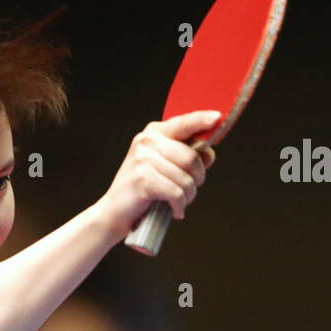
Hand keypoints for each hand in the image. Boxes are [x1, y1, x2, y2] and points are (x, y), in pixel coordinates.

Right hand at [96, 110, 219, 240]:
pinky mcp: (142, 179)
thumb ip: (187, 158)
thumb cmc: (142, 191)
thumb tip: (209, 153)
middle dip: (197, 178)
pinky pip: (176, 192)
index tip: (217, 117)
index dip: (201, 120)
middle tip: (187, 191)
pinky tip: (174, 210)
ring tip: (177, 202)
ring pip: (186, 178)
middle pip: (192, 157)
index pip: (184, 123)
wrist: (113, 213)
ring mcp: (143, 159)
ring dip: (188, 196)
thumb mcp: (166, 169)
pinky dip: (179, 206)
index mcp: (153, 133)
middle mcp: (147, 141)